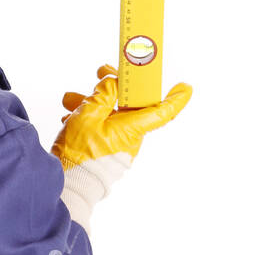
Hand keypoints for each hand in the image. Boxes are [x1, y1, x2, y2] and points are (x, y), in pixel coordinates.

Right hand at [52, 63, 192, 168]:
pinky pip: (102, 127)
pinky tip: (70, 114)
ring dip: (92, 103)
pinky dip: (89, 117)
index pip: (162, 112)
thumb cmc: (79, 152)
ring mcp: (118, 144)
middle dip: (114, 86)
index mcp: (131, 128)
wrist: (69, 184)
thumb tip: (113, 82)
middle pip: (129, 105)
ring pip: (110, 114)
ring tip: (71, 98)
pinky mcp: (106, 150)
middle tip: (102, 71)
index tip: (185, 87)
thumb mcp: (88, 115)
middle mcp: (129, 137)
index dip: (176, 98)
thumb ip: (103, 94)